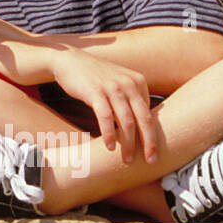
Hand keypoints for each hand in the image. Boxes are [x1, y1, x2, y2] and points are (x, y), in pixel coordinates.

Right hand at [49, 48, 155, 164]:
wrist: (70, 61)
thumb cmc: (95, 78)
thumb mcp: (118, 83)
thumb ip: (130, 100)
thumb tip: (140, 129)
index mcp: (138, 82)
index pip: (149, 113)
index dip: (152, 135)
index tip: (151, 151)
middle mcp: (128, 83)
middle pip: (144, 119)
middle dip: (149, 143)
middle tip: (151, 160)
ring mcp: (112, 87)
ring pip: (126, 122)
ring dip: (127, 144)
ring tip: (127, 159)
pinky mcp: (95, 92)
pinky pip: (105, 117)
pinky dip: (108, 134)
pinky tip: (108, 146)